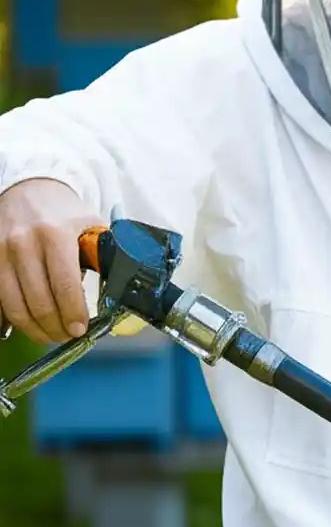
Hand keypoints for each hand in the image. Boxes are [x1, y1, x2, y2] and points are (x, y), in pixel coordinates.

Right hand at [0, 179, 104, 344]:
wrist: (29, 189)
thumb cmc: (65, 213)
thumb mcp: (92, 226)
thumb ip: (104, 254)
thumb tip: (122, 288)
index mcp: (55, 234)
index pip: (64, 284)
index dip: (73, 312)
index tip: (80, 329)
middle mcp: (23, 243)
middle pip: (39, 300)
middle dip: (56, 326)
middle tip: (69, 336)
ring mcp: (0, 253)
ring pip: (15, 306)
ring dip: (35, 328)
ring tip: (51, 335)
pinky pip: (0, 300)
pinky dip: (15, 318)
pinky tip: (31, 324)